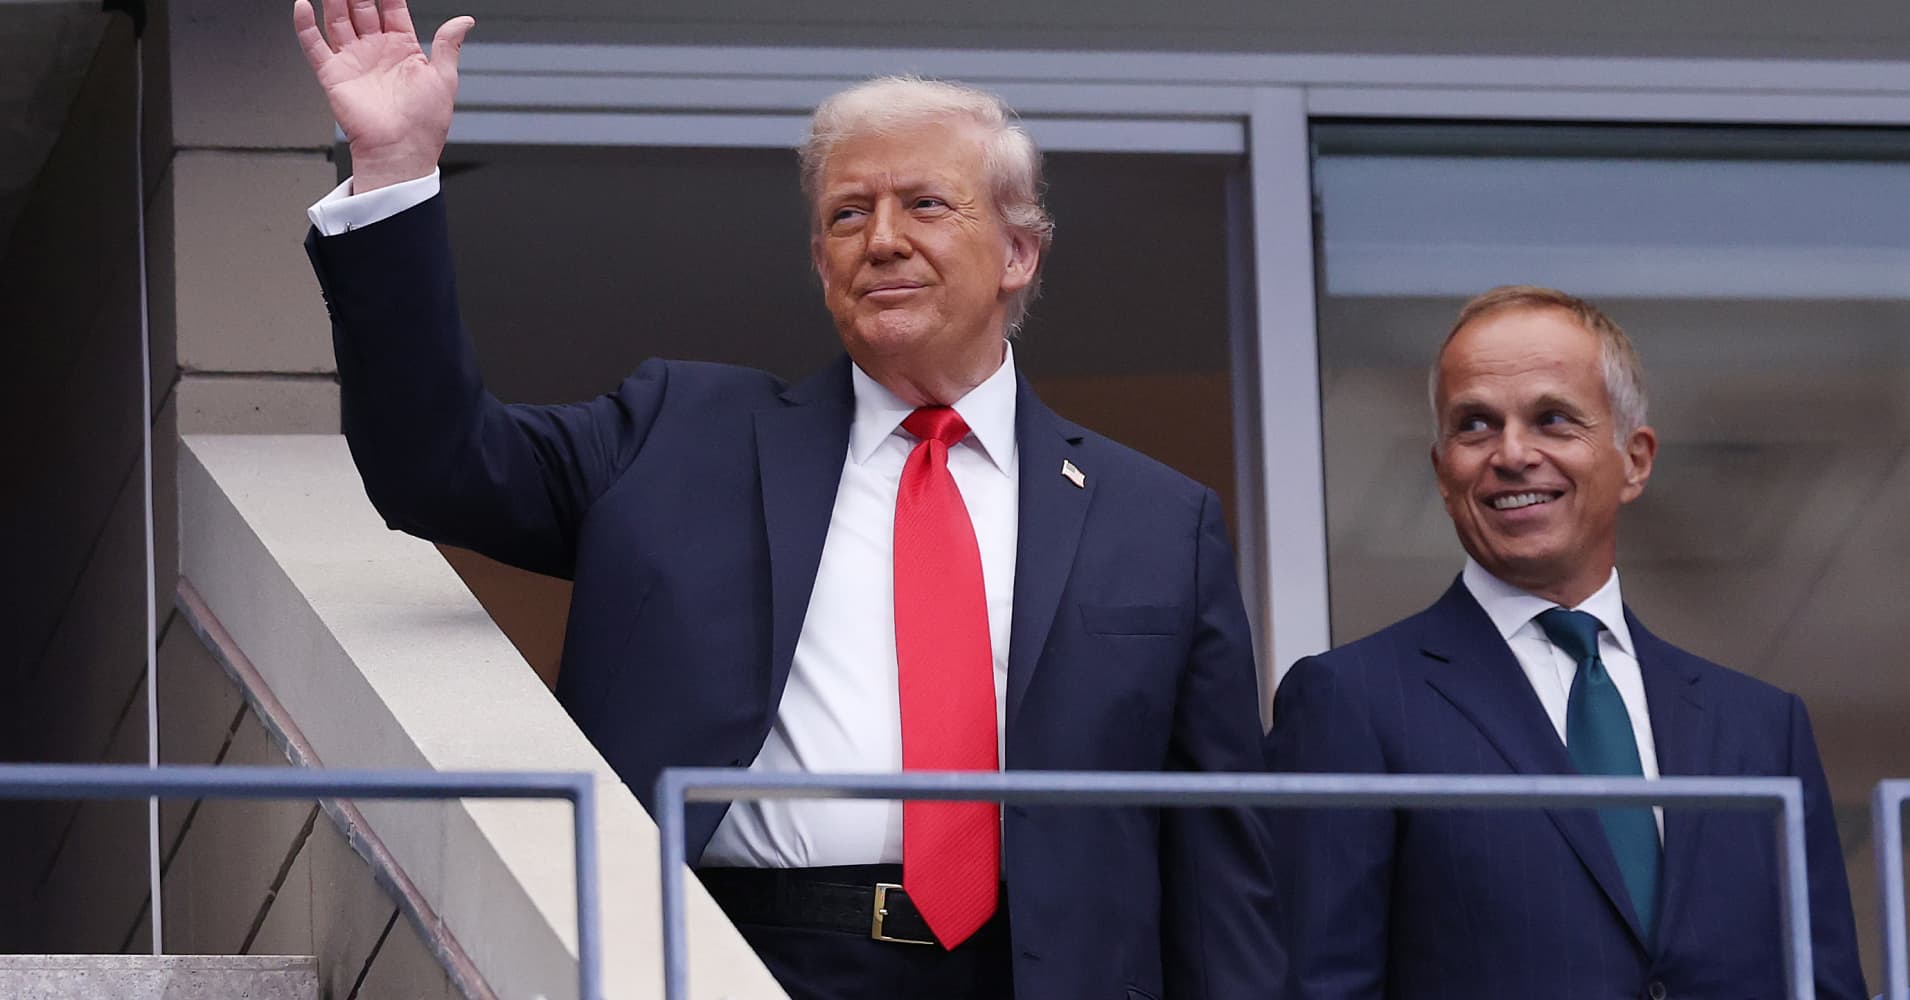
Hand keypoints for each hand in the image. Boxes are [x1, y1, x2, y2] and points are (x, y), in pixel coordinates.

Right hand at [292, 0, 474, 192]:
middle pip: (361, 8)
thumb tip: (465, 20)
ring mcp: (353, 60)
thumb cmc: (425, 123)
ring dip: (333, 0)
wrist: (402, 151)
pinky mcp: (333, 74)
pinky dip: (305, 26)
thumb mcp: (444, 78)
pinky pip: (314, 45)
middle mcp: (375, 50)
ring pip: (338, 19)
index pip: (391, 7)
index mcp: (402, 48)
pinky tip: (303, 6)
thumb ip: (448, 44)